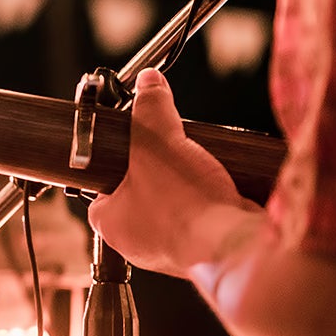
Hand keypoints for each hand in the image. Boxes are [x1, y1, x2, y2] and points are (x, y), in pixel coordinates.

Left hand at [87, 68, 258, 277]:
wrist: (235, 247)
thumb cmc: (185, 206)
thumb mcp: (158, 143)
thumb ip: (151, 110)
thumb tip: (148, 82)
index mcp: (111, 223)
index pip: (100, 189)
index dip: (114, 163)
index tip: (131, 146)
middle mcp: (137, 242)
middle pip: (139, 196)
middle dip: (157, 173)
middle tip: (170, 153)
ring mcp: (171, 251)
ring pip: (173, 210)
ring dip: (186, 189)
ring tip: (197, 168)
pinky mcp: (204, 253)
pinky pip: (201, 222)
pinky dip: (209, 205)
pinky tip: (219, 188)